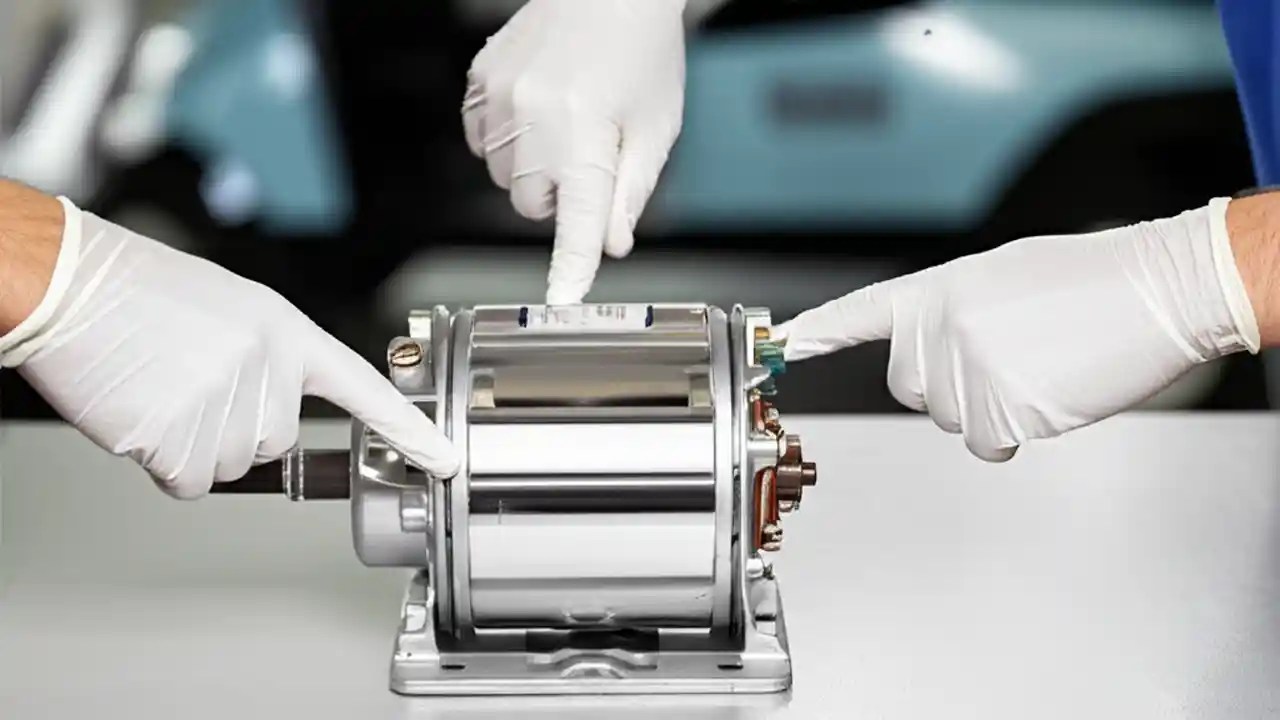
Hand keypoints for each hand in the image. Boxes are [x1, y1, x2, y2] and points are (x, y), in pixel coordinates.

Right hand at [0, 198, 459, 497]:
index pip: (362, 388)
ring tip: (161, 388)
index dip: (406, 429)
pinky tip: (144, 414)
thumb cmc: (141, 293)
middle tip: (188, 383)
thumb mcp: (231, 310)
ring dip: (193, 442)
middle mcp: (266, 368)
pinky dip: (162, 462)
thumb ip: (269, 358)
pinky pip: (189, 480)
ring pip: (230, 463)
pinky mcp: (179, 437)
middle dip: (232, 426)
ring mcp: (225, 403)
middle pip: (276, 441)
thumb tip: (277, 409)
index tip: (442, 458)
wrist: (73, 286)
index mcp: (283, 331)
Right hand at [463, 0, 685, 303]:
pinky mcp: (481, 80)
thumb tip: (611, 244)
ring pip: (503, 175)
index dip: (571, 265)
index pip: (577, 220)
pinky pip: (480, 139)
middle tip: (591, 153)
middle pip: (531, 204)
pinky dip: (505, 140)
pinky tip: (537, 112)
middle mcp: (535, 117)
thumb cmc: (642, 51)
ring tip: (566, 123)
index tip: (562, 300)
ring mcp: (500, 97)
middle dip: (560, 193)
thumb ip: (629, 192)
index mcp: (586, 134)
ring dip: (531, 167)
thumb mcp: (654, 128)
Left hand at [775, 198, 1259, 460]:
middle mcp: (940, 326)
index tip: (777, 344)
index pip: (859, 313)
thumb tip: (932, 346)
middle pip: (910, 387)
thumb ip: (952, 312)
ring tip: (1039, 364)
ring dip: (990, 405)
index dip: (814, 331)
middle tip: (1008, 354)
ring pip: (951, 420)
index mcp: (939, 288)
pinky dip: (1017, 431)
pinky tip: (1049, 393)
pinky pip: (987, 443)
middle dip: (950, 384)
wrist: (1159, 290)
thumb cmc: (1092, 282)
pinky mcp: (997, 409)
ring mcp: (965, 368)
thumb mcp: (1003, 278)